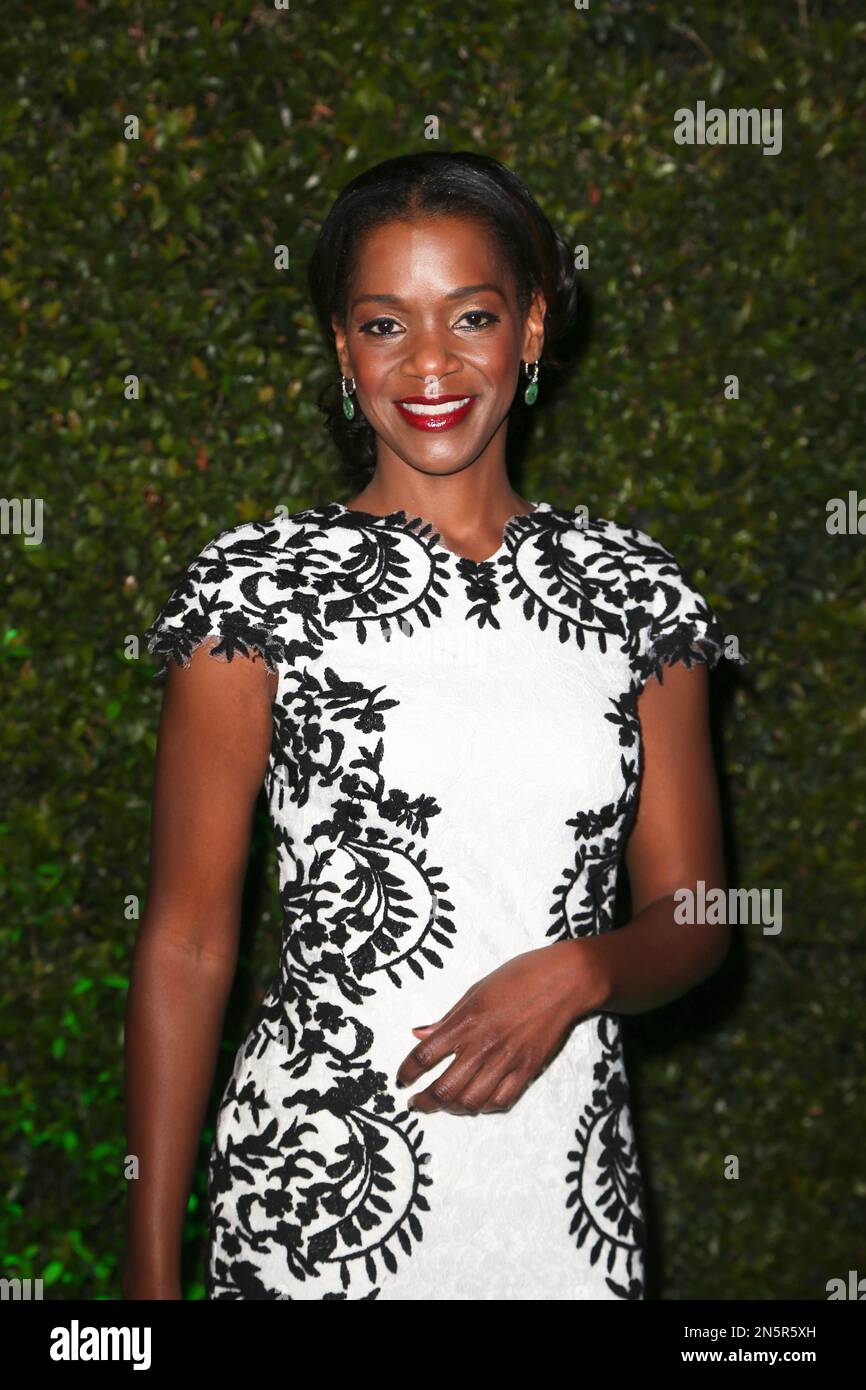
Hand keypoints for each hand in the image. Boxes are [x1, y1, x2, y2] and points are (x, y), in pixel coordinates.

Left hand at [395, 939, 605, 1114]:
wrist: (564, 980)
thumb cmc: (519, 977)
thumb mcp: (476, 990)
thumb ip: (447, 1018)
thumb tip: (419, 1033)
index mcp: (467, 1020)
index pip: (425, 1055)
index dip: (407, 1072)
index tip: (401, 1080)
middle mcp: (484, 1044)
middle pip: (445, 1088)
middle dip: (425, 1101)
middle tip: (416, 1103)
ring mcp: (508, 1060)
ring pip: (471, 1101)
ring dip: (452, 1108)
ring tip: (445, 1104)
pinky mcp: (528, 1069)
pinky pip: (501, 1101)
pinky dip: (484, 1106)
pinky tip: (477, 1100)